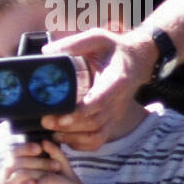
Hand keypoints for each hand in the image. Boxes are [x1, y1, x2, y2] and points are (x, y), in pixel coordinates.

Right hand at [3, 140, 54, 183]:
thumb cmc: (20, 183)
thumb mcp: (24, 170)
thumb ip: (33, 160)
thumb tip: (49, 144)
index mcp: (11, 161)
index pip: (17, 151)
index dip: (27, 148)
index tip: (40, 148)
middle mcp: (7, 170)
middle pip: (22, 162)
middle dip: (41, 163)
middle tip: (58, 165)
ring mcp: (7, 183)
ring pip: (22, 174)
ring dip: (38, 174)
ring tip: (53, 176)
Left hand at [40, 30, 154, 150]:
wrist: (137, 61)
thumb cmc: (115, 49)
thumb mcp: (98, 38)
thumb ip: (75, 44)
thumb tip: (47, 52)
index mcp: (116, 79)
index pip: (101, 99)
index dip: (82, 110)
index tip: (62, 115)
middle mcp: (118, 100)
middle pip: (95, 120)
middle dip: (69, 125)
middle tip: (46, 120)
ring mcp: (115, 113)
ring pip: (96, 134)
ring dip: (73, 137)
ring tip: (52, 131)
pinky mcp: (111, 121)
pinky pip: (99, 140)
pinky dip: (82, 145)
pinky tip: (65, 138)